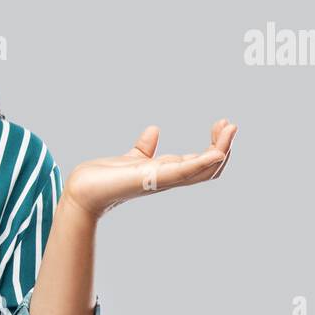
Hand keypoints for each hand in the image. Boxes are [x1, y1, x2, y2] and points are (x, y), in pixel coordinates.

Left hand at [63, 119, 236, 219]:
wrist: (82, 189)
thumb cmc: (105, 178)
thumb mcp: (132, 158)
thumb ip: (144, 147)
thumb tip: (154, 130)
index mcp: (167, 173)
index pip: (202, 162)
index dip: (216, 145)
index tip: (221, 124)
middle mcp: (169, 178)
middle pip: (209, 168)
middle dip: (225, 146)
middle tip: (231, 125)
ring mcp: (163, 179)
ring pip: (204, 170)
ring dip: (221, 150)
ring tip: (230, 128)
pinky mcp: (152, 178)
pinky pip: (185, 172)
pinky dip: (203, 162)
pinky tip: (216, 151)